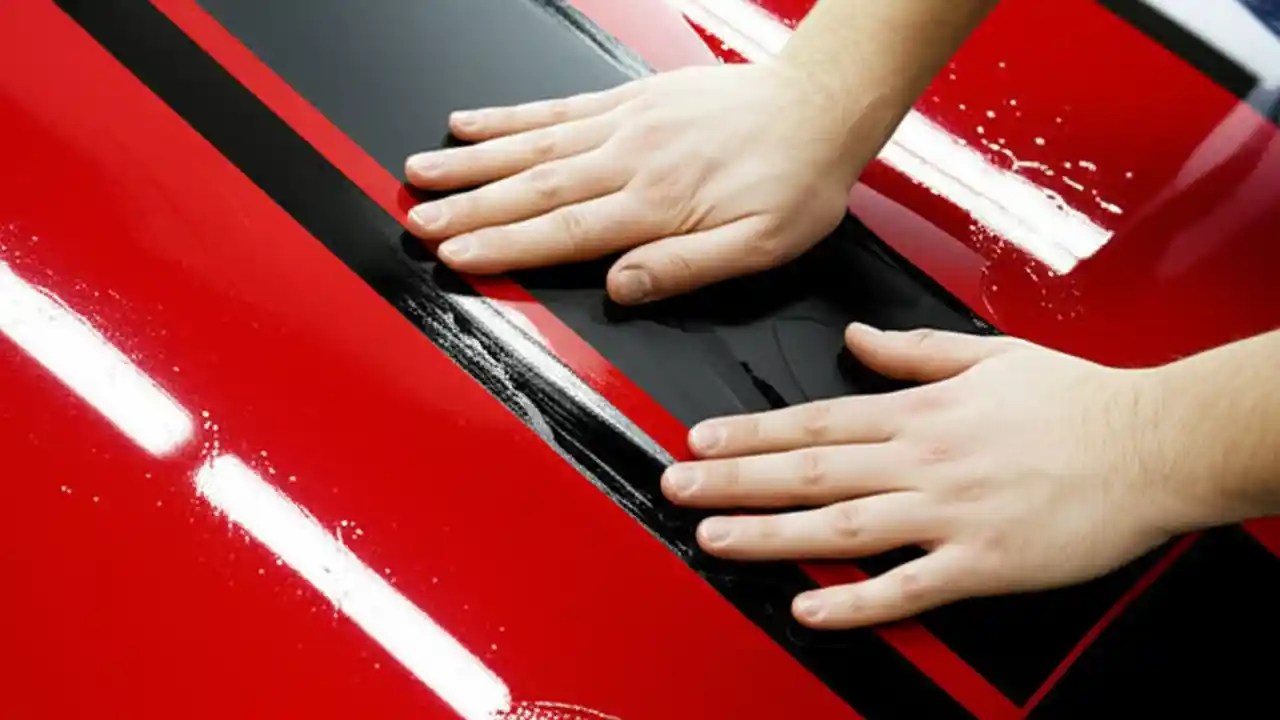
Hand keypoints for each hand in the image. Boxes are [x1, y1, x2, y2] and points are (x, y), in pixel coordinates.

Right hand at [403, 63, 887, 304]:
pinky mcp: (629, 100)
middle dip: (468, 207)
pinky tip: (473, 124)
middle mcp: (630, 160)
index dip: (504, 246)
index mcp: (657, 204)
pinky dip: (511, 118)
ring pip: (533, 146)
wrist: (819, 107)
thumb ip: (683, 269)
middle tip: (416, 220)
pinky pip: (558, 109)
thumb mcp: (758, 248)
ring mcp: (625, 124)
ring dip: (472, 163)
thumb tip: (618, 289)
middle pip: (533, 188)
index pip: (563, 231)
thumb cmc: (796, 182)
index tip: (455, 255)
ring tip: (420, 172)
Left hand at [661, 324, 1190, 628]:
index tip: (701, 440)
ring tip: (714, 537)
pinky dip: (855, 600)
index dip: (751, 434)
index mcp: (920, 412)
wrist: (1154, 443)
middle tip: (678, 485)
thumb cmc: (1077, 401)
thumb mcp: (986, 353)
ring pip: (841, 525)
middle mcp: (923, 460)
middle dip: (735, 479)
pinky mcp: (983, 561)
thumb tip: (855, 335)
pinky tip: (810, 608)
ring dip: (771, 534)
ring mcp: (950, 512)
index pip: (816, 420)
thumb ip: (911, 348)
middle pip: (811, 470)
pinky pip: (907, 586)